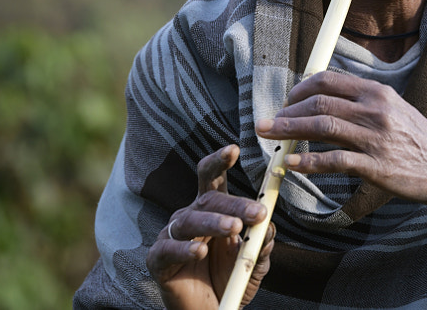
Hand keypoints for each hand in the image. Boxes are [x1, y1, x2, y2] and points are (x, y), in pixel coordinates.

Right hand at [145, 145, 274, 309]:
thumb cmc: (230, 277)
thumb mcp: (253, 261)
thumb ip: (261, 243)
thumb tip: (269, 227)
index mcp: (211, 209)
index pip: (212, 178)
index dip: (220, 161)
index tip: (233, 149)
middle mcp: (189, 216)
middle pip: (208, 200)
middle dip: (234, 204)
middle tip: (257, 214)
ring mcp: (171, 237)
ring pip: (189, 221)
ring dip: (214, 223)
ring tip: (233, 229)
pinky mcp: (158, 260)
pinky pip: (168, 250)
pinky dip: (185, 249)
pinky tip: (201, 252)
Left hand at [256, 71, 426, 207]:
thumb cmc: (417, 139)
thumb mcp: (393, 108)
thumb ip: (362, 102)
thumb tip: (326, 101)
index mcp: (376, 92)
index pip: (328, 81)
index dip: (300, 90)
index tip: (286, 102)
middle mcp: (374, 110)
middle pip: (319, 102)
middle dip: (287, 112)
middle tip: (267, 123)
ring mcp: (375, 138)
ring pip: (321, 127)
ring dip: (289, 132)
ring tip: (269, 138)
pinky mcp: (375, 166)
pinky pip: (333, 161)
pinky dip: (307, 162)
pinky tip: (290, 164)